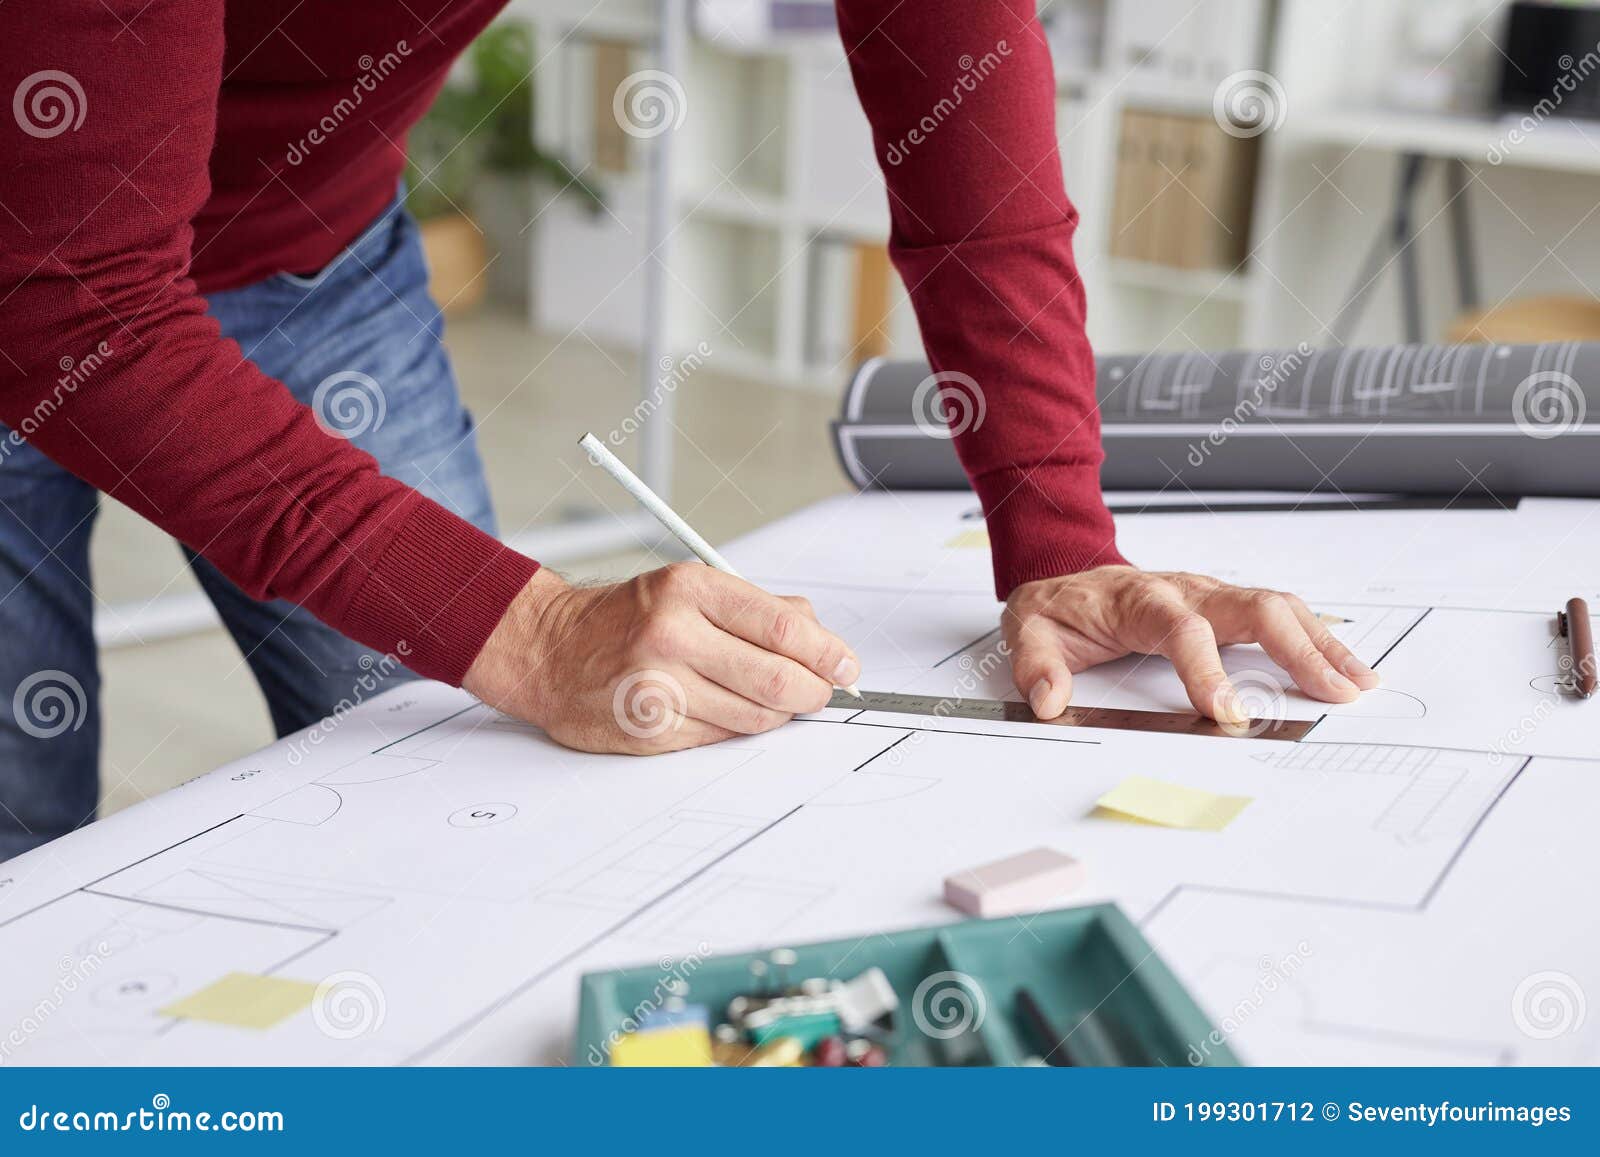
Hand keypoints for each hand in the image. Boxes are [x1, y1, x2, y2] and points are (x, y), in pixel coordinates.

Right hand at [463, 564, 859, 753]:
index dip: (826, 651)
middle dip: (814, 691)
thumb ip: (757, 607)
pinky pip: (724, 737)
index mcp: (689, 590)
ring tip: (772, 699)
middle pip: (778, 678)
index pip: (782, 626)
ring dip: (779, 713)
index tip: (846, 665)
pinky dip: (738, 727)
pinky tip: (723, 709)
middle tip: (822, 692)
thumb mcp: (688, 588)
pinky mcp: (652, 732)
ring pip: (757, 716)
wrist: (548, 652)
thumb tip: (822, 638)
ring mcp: (660, 689)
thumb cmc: (625, 619)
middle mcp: (673, 636)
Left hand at [1002, 566, 1379, 729]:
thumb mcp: (1028, 631)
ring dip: (1322, 645)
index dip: (1205, 669)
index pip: (1182, 630)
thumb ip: (1037, 666)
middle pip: (1254, 608)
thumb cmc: (1059, 607)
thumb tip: (1050, 701)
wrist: (1068, 574)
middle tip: (1331, 693)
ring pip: (1279, 608)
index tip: (1226, 712)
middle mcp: (1189, 590)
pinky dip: (1318, 639)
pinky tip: (1347, 667)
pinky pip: (1282, 615)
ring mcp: (1214, 595)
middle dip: (1297, 650)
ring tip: (1358, 683)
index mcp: (1142, 600)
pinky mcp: (1229, 605)